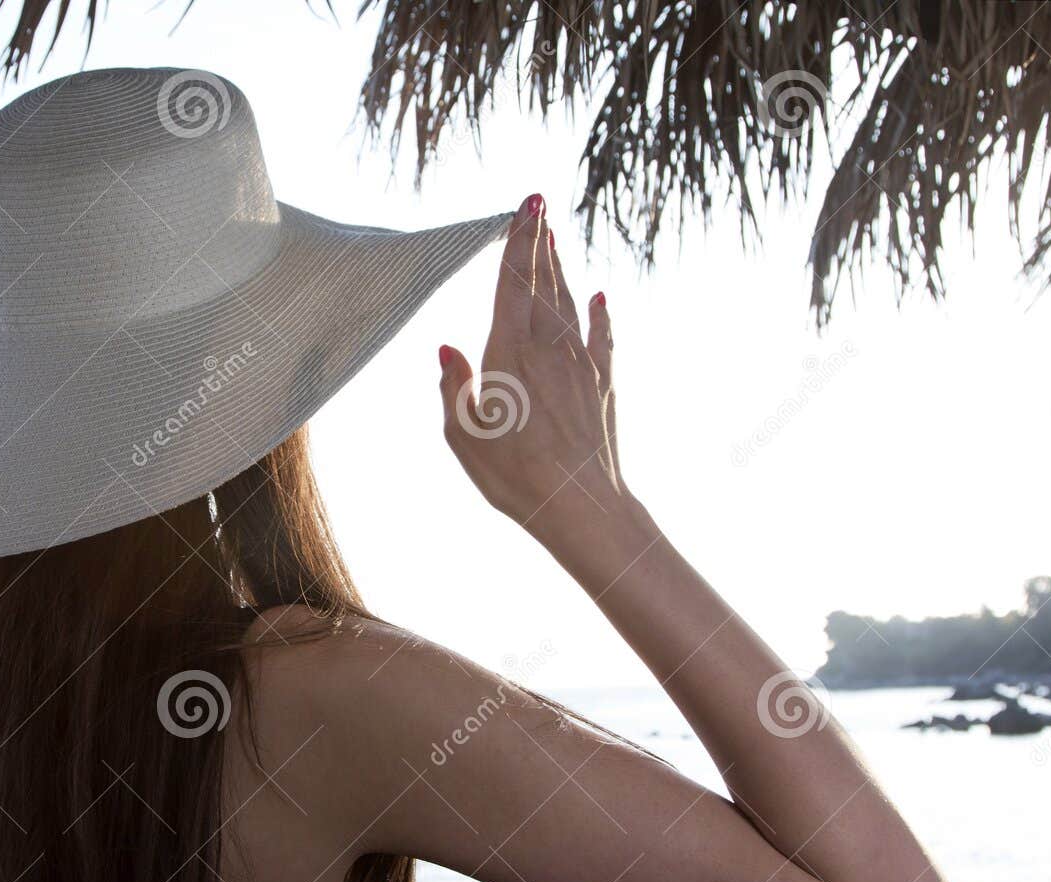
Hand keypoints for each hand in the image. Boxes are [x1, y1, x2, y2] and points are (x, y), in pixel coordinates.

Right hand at [437, 194, 632, 529]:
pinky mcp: (603, 387)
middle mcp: (550, 349)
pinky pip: (602, 339)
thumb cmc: (514, 476)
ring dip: (562, 270)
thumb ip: (453, 385)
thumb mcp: (463, 435)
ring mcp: (581, 366)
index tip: (526, 204)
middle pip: (544, 284)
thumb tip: (447, 346)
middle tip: (539, 205)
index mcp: (511, 353)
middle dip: (540, 243)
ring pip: (571, 304)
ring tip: (556, 240)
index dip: (518, 242)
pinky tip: (601, 298)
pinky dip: (600, 315)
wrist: (582, 508)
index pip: (513, 284)